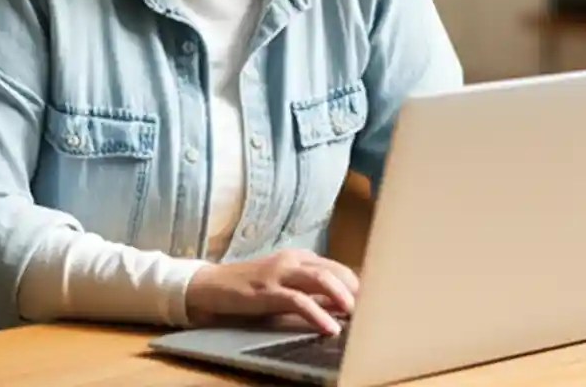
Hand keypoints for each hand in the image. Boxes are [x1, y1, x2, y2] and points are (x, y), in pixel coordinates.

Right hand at [185, 249, 359, 334]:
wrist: (209, 286)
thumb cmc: (249, 289)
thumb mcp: (284, 286)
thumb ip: (310, 292)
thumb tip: (342, 306)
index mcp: (300, 258)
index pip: (337, 267)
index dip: (357, 284)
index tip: (376, 300)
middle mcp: (293, 260)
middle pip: (334, 271)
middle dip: (356, 289)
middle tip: (374, 308)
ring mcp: (279, 273)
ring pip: (320, 279)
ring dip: (342, 296)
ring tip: (356, 314)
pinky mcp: (266, 291)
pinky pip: (298, 301)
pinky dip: (317, 314)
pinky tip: (329, 327)